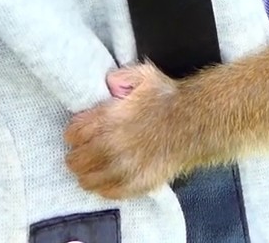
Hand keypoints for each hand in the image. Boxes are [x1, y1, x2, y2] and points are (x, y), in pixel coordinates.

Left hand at [64, 64, 184, 198]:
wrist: (196, 122)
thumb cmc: (169, 97)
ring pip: (87, 180)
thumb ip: (120, 77)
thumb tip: (106, 84)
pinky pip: (108, 193)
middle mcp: (111, 146)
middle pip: (75, 160)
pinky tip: (106, 180)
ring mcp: (123, 168)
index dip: (73, 134)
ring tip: (91, 169)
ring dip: (86, 174)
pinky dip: (103, 187)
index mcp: (108, 119)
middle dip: (76, 155)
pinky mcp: (136, 184)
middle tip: (82, 153)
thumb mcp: (144, 75)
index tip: (77, 135)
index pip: (72, 134)